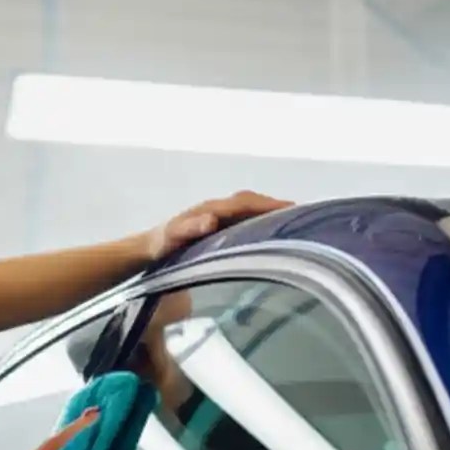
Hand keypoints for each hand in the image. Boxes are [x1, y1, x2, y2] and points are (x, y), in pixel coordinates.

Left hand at [144, 190, 292, 260]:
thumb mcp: (171, 238)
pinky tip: (269, 231)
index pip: (245, 202)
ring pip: (248, 208)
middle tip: (302, 215)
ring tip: (293, 222)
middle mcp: (217, 208)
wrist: (147, 248)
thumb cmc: (160, 245)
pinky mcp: (217, 225)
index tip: (291, 208)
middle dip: (275, 205)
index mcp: (211, 209)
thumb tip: (211, 220)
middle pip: (251, 202)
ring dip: (269, 211)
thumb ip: (189, 229)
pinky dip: (258, 220)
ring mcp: (217, 215)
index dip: (268, 204)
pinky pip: (243, 218)